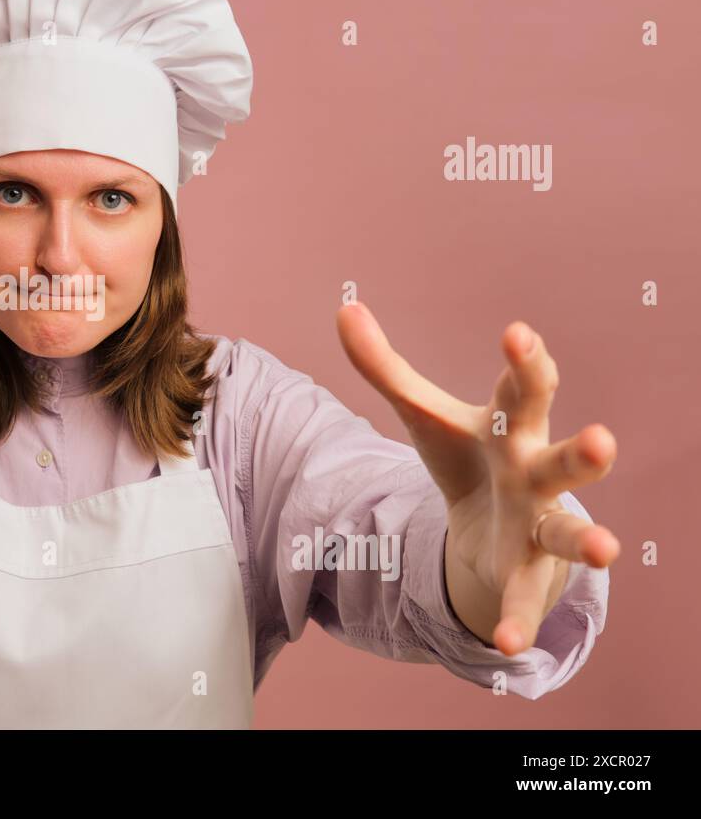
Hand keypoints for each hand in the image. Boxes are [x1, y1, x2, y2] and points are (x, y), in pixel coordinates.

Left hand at [336, 301, 619, 655]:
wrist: (492, 525)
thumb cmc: (469, 455)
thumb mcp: (424, 413)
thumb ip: (384, 365)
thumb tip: (343, 306)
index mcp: (511, 426)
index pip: (525, 388)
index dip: (525, 361)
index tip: (517, 334)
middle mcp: (535, 471)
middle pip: (561, 459)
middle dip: (583, 453)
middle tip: (601, 441)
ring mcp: (537, 523)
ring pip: (567, 529)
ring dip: (586, 540)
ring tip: (608, 550)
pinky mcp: (523, 569)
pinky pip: (524, 598)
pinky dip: (519, 621)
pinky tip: (507, 646)